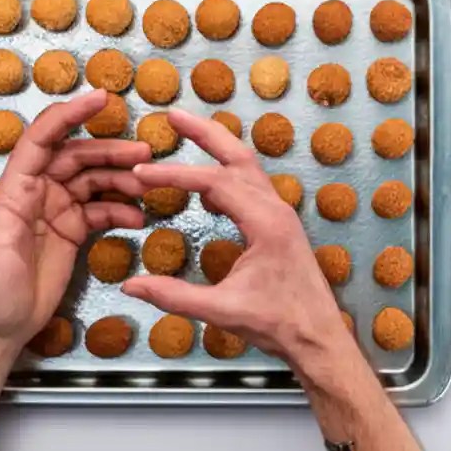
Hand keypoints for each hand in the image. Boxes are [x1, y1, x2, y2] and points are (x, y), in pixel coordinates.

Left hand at [0, 90, 151, 348]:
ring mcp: (56, 211)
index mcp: (14, 192)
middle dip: (110, 150)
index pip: (43, 141)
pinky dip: (121, 210)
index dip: (69, 116)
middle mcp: (37, 194)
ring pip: (93, 180)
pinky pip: (101, 210)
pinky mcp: (72, 232)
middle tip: (145, 154)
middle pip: (77, 157)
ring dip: (122, 178)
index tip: (101, 99)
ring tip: (149, 185)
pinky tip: (138, 219)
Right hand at [121, 110, 353, 371]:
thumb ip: (175, 296)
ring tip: (187, 134)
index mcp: (266, 223)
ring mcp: (281, 215)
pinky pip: (252, 187)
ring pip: (248, 168)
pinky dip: (228, 174)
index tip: (142, 173)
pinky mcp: (280, 225)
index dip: (176, 174)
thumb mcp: (222, 311)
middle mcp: (276, 210)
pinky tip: (207, 183)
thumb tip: (131, 285)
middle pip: (239, 157)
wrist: (319, 336)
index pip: (216, 182)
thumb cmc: (279, 324)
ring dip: (218, 149)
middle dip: (205, 133)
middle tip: (173, 114)